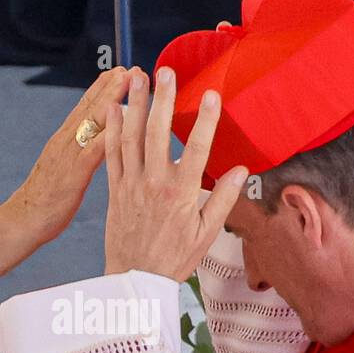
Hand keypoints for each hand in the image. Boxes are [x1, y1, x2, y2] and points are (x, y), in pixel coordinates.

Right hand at [8, 66, 130, 245]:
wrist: (21, 221)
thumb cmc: (45, 203)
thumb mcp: (64, 174)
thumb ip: (78, 159)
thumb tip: (95, 150)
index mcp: (63, 141)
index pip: (85, 108)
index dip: (104, 88)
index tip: (122, 71)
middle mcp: (65, 141)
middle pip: (91, 106)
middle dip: (112, 84)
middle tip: (133, 67)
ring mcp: (68, 155)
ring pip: (93, 119)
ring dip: (113, 97)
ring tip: (130, 79)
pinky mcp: (73, 174)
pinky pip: (94, 149)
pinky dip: (109, 131)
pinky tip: (123, 120)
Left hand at [103, 67, 247, 280]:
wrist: (135, 281)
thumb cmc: (174, 260)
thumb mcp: (207, 235)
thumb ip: (222, 200)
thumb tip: (241, 171)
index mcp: (182, 194)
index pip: (199, 149)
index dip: (206, 119)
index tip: (212, 94)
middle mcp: (155, 184)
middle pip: (159, 133)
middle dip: (164, 99)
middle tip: (166, 71)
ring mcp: (132, 185)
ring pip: (132, 137)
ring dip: (136, 104)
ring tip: (137, 76)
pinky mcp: (114, 190)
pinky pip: (112, 154)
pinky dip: (112, 129)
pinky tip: (115, 107)